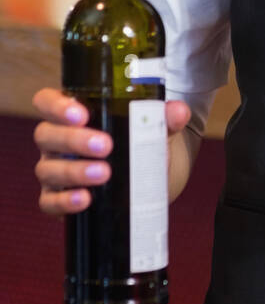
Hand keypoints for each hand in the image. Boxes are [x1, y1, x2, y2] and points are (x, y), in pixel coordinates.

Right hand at [33, 87, 190, 215]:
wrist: (144, 180)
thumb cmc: (138, 143)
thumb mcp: (151, 128)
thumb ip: (164, 118)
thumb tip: (178, 111)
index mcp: (71, 115)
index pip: (46, 101)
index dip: (56, 106)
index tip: (82, 113)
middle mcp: (56, 141)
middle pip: (46, 135)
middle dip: (74, 140)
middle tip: (105, 146)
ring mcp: (53, 170)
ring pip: (48, 169)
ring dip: (75, 171)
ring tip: (105, 174)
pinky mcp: (56, 199)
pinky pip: (50, 202)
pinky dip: (65, 201)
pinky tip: (85, 200)